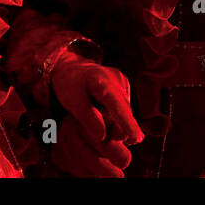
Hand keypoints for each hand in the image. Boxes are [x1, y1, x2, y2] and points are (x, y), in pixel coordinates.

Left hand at [48, 54, 142, 176]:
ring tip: (96, 117)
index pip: (118, 106)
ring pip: (124, 111)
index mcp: (102, 81)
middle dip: (118, 129)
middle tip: (107, 136)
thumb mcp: (71, 101)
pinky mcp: (124, 85)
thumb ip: (88, 117)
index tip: (136, 139)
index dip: (127, 123)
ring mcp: (122, 81)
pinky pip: (122, 107)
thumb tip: (103, 136)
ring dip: (115, 122)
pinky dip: (115, 116)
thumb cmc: (68, 84)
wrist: (72, 66)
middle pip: (124, 112)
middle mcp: (117, 79)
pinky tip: (102, 113)